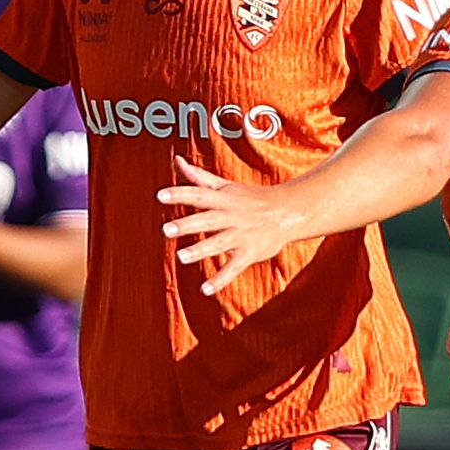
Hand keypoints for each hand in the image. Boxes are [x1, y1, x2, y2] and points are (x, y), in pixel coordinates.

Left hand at [159, 157, 307, 294]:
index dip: (180, 194)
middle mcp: (232, 216)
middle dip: (188, 225)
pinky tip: (205, 290)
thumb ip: (198, 176)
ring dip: (201, 250)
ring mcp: (241, 235)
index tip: (160, 195)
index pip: (200, 194)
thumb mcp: (225, 185)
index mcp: (224, 198)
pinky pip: (234, 267)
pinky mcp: (249, 253)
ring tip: (181, 257)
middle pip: (208, 219)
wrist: (288, 212)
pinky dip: (221, 279)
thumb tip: (176, 160)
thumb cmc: (250, 198)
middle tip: (166, 230)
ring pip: (220, 243)